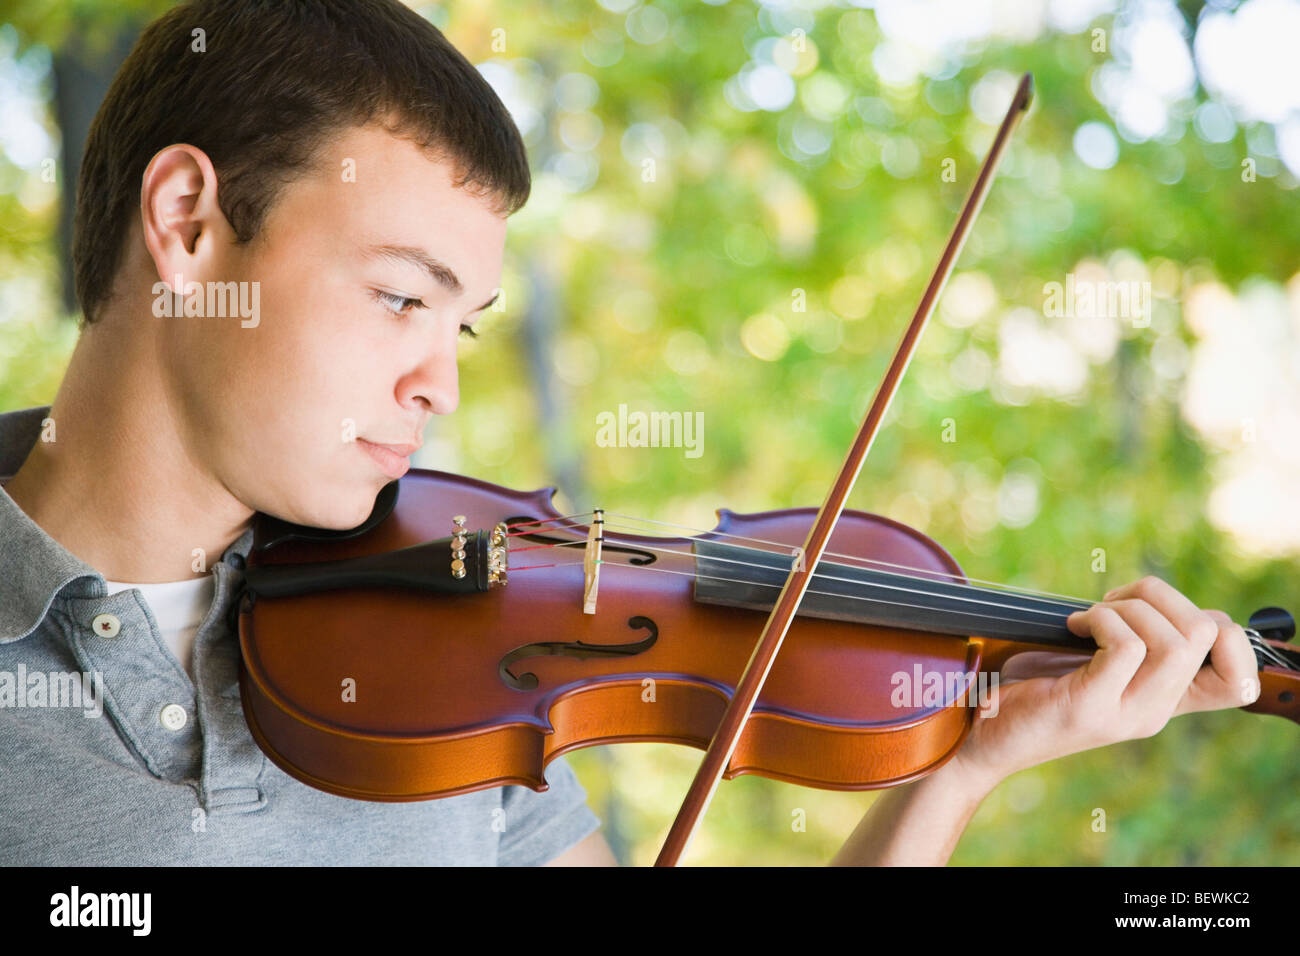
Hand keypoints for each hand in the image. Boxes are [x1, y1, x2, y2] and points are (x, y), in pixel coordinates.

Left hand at [950, 575, 1259, 789]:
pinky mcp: (1091, 706)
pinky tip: (1072, 625)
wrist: (981, 736)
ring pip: (1176, 640)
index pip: (1239, 679)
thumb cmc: (1032, 686)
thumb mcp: (1096, 664)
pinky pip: (1126, 646)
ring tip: (1092, 613)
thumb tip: (1163, 599)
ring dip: (1130, 605)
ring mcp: (1126, 713)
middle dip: (1161, 596)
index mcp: (1163, 701)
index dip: (1228, 634)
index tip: (1164, 613)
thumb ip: (1136, 643)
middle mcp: (1155, 711)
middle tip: (1114, 602)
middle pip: (1209, 635)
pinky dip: (1100, 618)